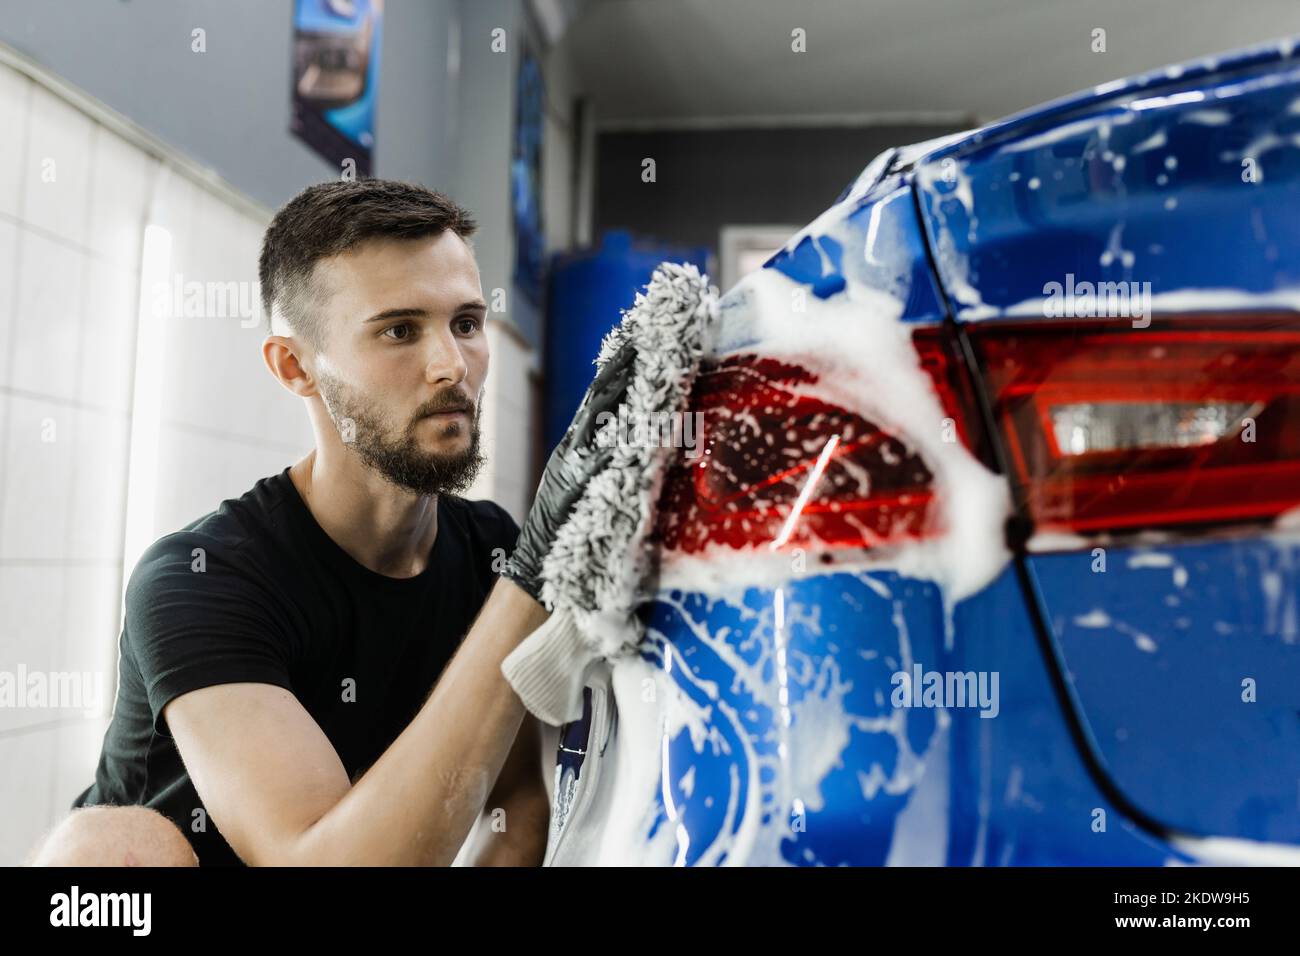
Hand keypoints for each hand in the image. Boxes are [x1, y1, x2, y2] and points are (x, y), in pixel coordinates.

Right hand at [504, 337, 635, 601]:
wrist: (539, 556)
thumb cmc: (565, 524)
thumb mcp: (581, 483)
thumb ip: (600, 460)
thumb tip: (626, 442)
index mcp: (576, 445)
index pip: (597, 400)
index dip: (614, 371)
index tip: (633, 345)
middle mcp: (573, 448)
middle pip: (597, 399)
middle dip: (617, 369)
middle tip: (640, 340)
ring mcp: (573, 463)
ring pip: (596, 419)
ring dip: (615, 391)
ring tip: (635, 364)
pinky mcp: (575, 483)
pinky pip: (598, 458)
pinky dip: (612, 440)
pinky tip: (630, 423)